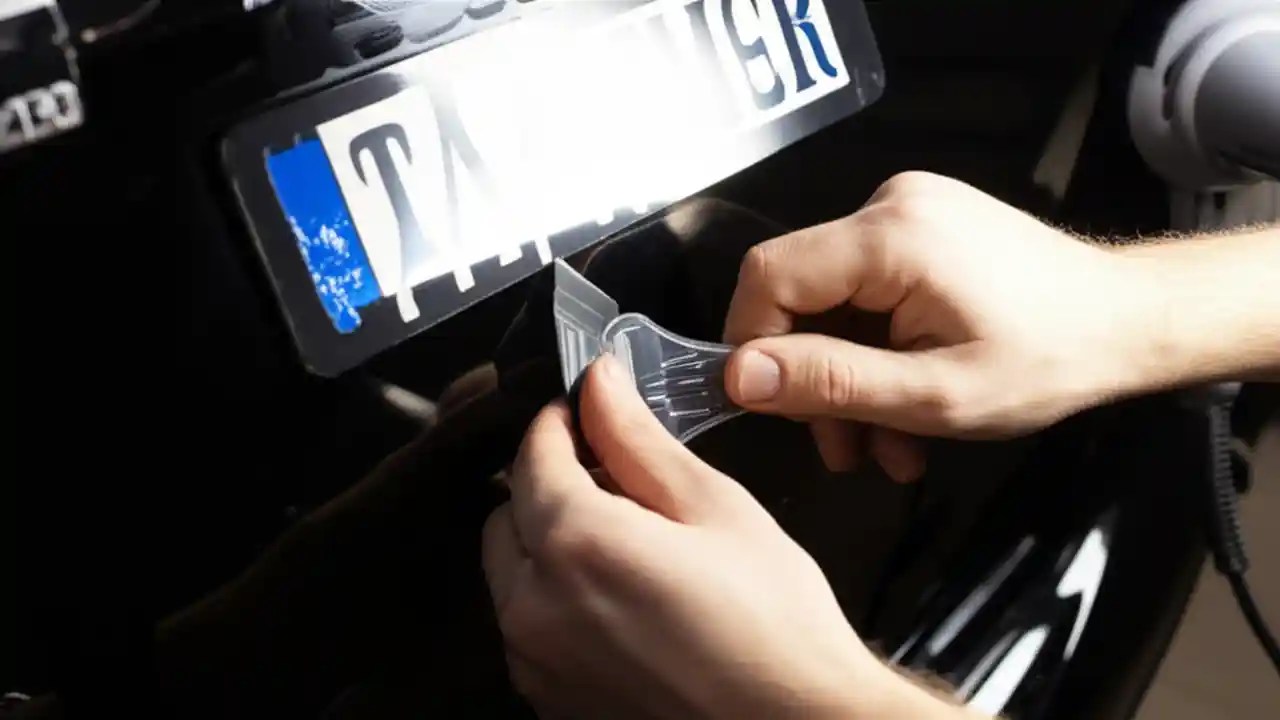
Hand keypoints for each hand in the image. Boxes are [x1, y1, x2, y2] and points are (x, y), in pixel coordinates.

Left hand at [482, 356, 970, 718]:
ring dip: (548, 546)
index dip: (560, 421)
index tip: (586, 411)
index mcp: (577, 544)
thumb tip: (600, 385)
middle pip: (507, 514)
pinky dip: (556, 601)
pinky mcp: (548, 701)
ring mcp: (536, 663)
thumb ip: (638, 441)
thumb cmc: (775, 629)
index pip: (532, 454)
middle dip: (549, 486)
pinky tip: (623, 603)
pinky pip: (528, 628)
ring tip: (629, 549)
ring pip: (511, 574)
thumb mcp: (715, 508)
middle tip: (616, 483)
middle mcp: (536, 608)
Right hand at [722, 172, 1153, 481]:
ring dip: (850, 379)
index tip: (774, 407)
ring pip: (835, 303)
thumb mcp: (933, 395)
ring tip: (886, 448)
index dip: (752, 342)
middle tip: (844, 450)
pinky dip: (877, 352)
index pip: (768, 274)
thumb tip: (736, 377)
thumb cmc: (1048, 361)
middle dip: (814, 378)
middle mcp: (889, 203)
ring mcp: (909, 210)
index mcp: (890, 235)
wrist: (1132, 322)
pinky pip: (869, 292)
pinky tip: (905, 410)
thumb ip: (830, 383)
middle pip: (801, 292)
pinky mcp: (924, 227)